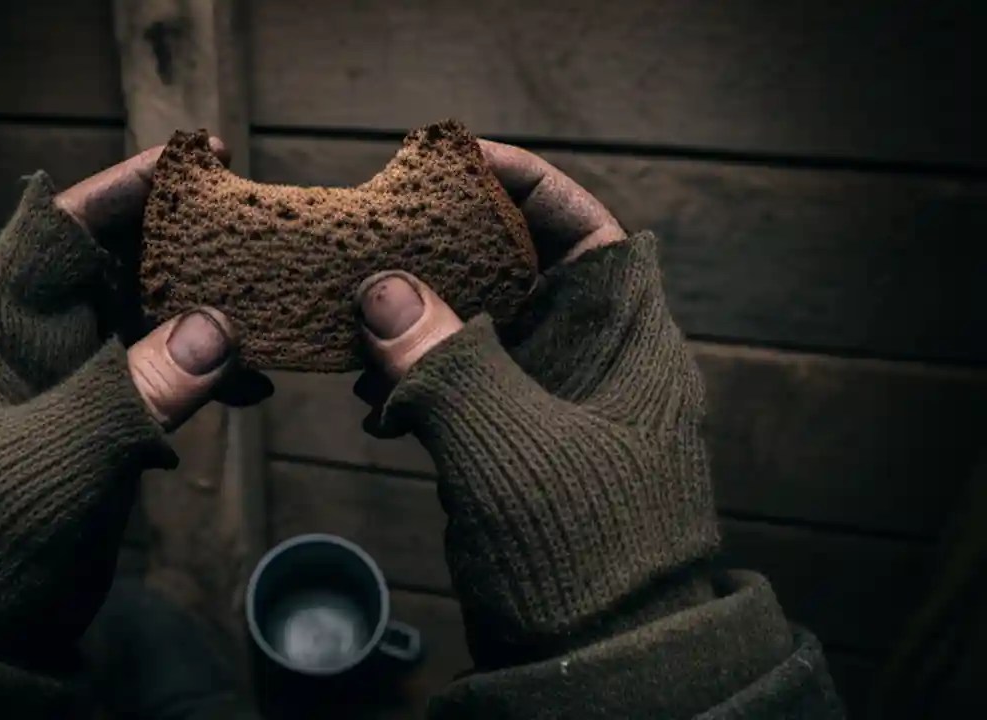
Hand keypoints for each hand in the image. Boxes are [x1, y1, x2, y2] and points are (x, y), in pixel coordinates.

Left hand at [0, 142, 270, 668]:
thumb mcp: (53, 460)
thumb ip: (133, 392)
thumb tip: (219, 329)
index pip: (58, 227)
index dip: (126, 188)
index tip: (197, 157)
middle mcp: (25, 341)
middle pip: (111, 265)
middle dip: (182, 244)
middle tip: (256, 225)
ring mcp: (60, 386)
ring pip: (141, 322)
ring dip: (203, 314)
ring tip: (270, 300)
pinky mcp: (90, 430)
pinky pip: (154, 382)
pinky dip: (201, 377)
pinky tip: (252, 385)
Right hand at [352, 141, 716, 666]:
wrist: (601, 663)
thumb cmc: (582, 547)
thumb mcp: (507, 442)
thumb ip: (444, 359)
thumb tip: (382, 289)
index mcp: (628, 344)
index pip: (588, 234)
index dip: (529, 187)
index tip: (459, 162)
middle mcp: (598, 366)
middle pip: (523, 277)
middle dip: (450, 256)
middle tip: (382, 240)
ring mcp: (558, 411)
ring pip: (483, 337)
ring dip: (421, 325)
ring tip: (360, 325)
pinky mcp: (520, 452)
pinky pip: (464, 393)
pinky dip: (419, 385)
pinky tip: (374, 397)